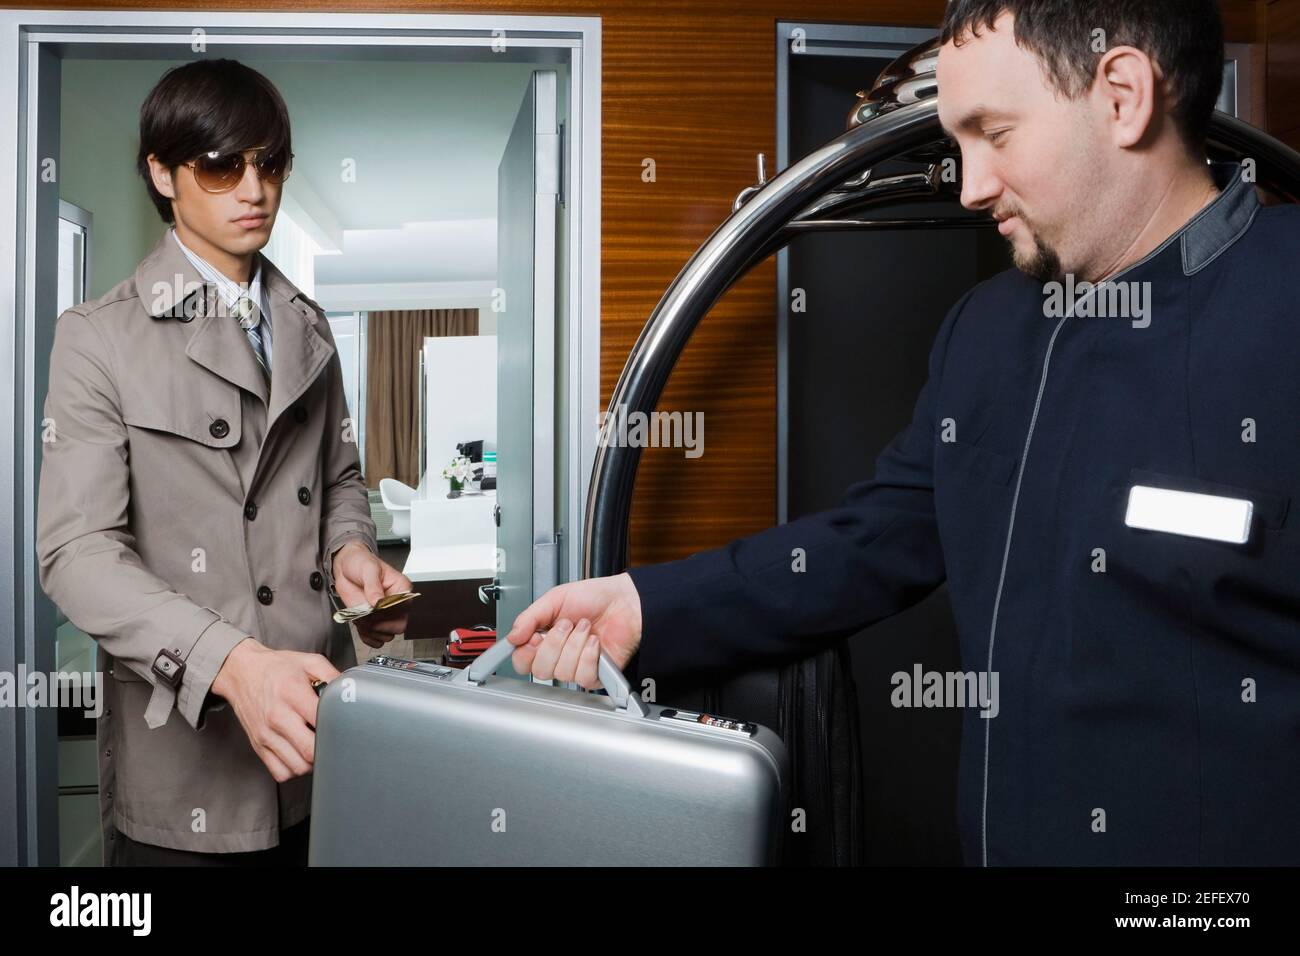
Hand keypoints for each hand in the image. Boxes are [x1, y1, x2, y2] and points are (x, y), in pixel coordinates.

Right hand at [211, 639, 339, 782]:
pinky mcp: (258, 745)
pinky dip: (294, 770)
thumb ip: (332, 675)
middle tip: (333, 741)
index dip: (338, 728)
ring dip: (312, 763)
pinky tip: (300, 756)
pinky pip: (280, 772)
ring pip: (297, 767)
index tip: (345, 727)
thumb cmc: (277, 668)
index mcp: (292, 693)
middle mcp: (277, 716)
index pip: (321, 722)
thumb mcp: (308, 662)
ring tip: (317, 748)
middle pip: (310, 752)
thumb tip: (352, 690)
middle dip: (327, 750)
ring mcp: (266, 734)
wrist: (241, 672)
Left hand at [331, 541, 412, 647]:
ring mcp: (385, 616)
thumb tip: (378, 602)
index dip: (388, 612)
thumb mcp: (368, 569)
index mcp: (402, 589)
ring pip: (386, 636)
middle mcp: (397, 605)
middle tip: (366, 614)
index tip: (374, 606)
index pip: (403, 609)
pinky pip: (376, 640)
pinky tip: (360, 626)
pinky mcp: (374, 623)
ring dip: (371, 631)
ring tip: (360, 616)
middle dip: (379, 624)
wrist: (345, 567)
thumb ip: (373, 586)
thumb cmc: (361, 563)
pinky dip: (367, 637)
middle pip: (398, 627)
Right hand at [503, 572, 642, 688]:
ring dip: (575, 644)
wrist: (625, 601)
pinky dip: (589, 655)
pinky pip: (583, 676)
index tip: (534, 637)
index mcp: (544, 638)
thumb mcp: (555, 598)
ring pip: (562, 672)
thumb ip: (529, 617)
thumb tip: (511, 636)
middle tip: (567, 624)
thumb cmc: (595, 597)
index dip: (525, 652)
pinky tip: (595, 642)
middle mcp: (558, 655)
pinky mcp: (595, 674)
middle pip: (539, 670)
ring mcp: (576, 666)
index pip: (521, 660)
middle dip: (554, 643)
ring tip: (586, 628)